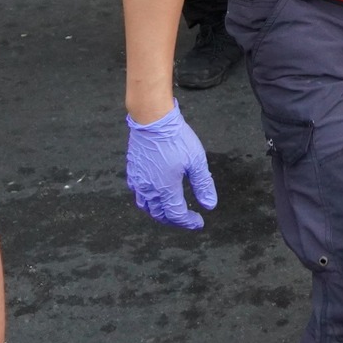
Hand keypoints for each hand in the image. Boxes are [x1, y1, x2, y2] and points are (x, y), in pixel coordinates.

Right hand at [124, 103, 217, 229]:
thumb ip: (203, 185)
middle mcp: (149, 189)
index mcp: (166, 189)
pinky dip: (147, 201)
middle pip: (160, 215)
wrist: (152, 120)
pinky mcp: (132, 171)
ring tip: (170, 211)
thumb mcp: (196, 162)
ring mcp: (138, 181)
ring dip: (159, 213)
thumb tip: (210, 205)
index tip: (199, 222)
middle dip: (174, 220)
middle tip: (186, 219)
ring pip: (146, 207)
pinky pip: (138, 194)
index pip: (177, 215)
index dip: (188, 222)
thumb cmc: (176, 139)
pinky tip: (154, 195)